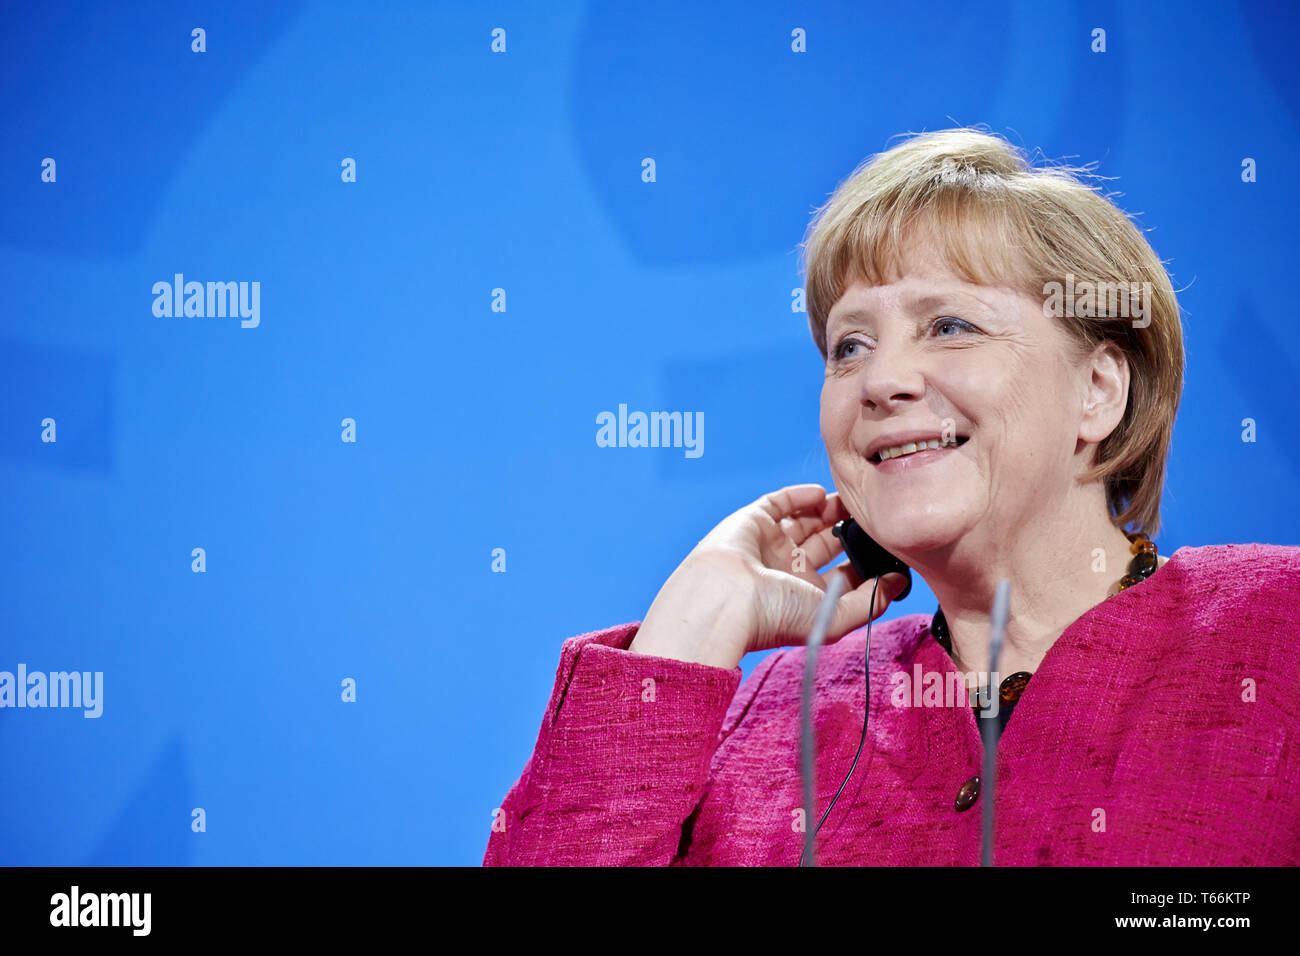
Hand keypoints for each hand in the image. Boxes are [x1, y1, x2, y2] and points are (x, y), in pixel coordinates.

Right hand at [629, 484, 908, 668]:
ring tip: (853, 500)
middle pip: (829, 544)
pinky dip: (801, 496)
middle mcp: (789, 572)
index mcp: (806, 597)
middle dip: (851, 530)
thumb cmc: (774, 615)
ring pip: (807, 521)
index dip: (867, 561)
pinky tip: (821, 493)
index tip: (890, 547)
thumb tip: (898, 583)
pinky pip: (780, 502)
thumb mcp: (833, 617)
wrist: (725, 598)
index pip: (844, 575)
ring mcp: (771, 545)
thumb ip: (870, 602)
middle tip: (873, 516)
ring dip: (831, 510)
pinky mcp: (754, 521)